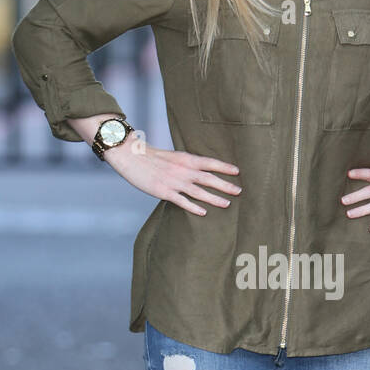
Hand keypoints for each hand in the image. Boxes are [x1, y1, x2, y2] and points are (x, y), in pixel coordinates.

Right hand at [107, 139, 241, 214]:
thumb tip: (200, 170)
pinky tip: (203, 213)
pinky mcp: (163, 191)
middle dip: (225, 185)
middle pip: (208, 178)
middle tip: (239, 191)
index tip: (238, 171)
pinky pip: (182, 201)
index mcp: (185, 158)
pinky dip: (193, 207)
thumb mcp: (172, 156)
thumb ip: (186, 163)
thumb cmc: (151, 157)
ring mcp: (174, 181)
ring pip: (199, 191)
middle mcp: (182, 169)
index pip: (209, 162)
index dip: (224, 167)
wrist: (130, 156)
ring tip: (227, 204)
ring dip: (214, 198)